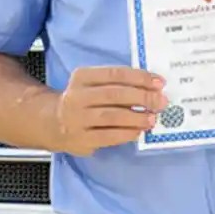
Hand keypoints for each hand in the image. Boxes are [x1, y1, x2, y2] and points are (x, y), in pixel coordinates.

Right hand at [50, 66, 167, 156]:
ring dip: (136, 117)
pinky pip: (108, 136)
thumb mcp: (92, 83)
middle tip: (161, 102)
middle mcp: (77, 96)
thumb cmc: (83, 100)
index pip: (115, 74)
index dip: (140, 78)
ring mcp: (77, 119)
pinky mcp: (81, 139)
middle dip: (143, 98)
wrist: (53, 122)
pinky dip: (126, 134)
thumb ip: (117, 83)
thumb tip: (152, 88)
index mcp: (82, 76)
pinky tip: (138, 131)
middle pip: (115, 94)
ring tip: (152, 118)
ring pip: (112, 116)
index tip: (159, 82)